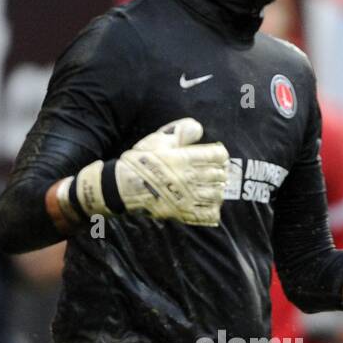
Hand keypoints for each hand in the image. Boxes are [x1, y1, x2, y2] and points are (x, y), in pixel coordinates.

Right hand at [75, 119, 229, 226]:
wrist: (123, 187)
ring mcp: (187, 197)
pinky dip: (213, 210)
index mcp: (184, 158)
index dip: (220, 155)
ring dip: (217, 190)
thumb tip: (198, 128)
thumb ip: (180, 132)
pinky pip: (208, 214)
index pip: (218, 155)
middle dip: (220, 172)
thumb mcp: (157, 140)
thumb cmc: (140, 162)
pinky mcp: (183, 213)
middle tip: (215, 172)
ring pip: (217, 195)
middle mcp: (189, 178)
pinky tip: (208, 204)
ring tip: (212, 188)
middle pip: (220, 175)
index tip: (216, 156)